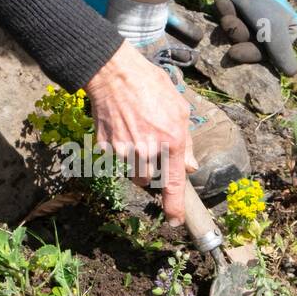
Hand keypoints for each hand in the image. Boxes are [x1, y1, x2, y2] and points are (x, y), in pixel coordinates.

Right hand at [85, 41, 198, 224]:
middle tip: (150, 147)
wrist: (114, 73)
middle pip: (149, 181)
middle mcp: (147, 150)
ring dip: (136, 163)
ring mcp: (124, 150)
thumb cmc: (151, 86)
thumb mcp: (179, 108)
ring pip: (132, 172)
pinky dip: (119, 149)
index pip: (173, 184)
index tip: (174, 221)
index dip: (174, 207)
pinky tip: (122, 127)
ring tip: (136, 134)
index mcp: (171, 141)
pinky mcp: (106, 146)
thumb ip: (186, 142)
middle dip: (152, 171)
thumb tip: (190, 167)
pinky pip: (115, 158)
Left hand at [215, 0, 296, 75]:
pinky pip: (229, 26)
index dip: (249, 53)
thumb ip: (280, 52)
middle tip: (230, 21)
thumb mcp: (271, 27)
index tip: (234, 52)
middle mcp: (275, 30)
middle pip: (251, 49)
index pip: (269, 57)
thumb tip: (292, 75)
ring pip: (237, 38)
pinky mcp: (241, 16)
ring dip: (230, 23)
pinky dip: (225, 14)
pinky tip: (226, 1)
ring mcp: (257, 23)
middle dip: (237, 34)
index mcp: (290, 32)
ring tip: (230, 7)